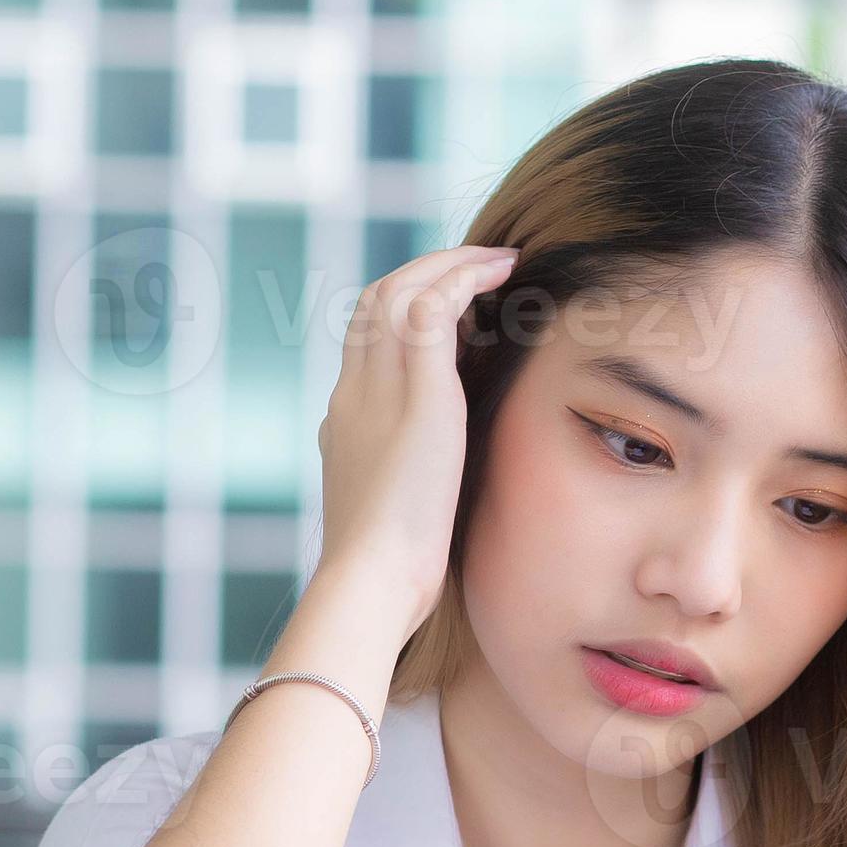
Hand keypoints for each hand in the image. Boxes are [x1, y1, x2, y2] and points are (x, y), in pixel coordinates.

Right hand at [309, 243, 519, 637]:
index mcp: (345, 421)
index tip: (456, 312)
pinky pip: (432, 305)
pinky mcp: (415, 393)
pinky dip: (464, 278)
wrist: (369, 583)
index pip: (365, 341)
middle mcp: (353, 393)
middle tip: (480, 271)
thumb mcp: (394, 512)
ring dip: (449, 264)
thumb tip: (433, 481)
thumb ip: (407, 483)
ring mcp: (378, 388)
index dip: (405, 311)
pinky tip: (501, 276)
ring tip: (498, 263)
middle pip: (374, 301)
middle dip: (425, 273)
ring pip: (398, 289)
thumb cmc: (389, 571)